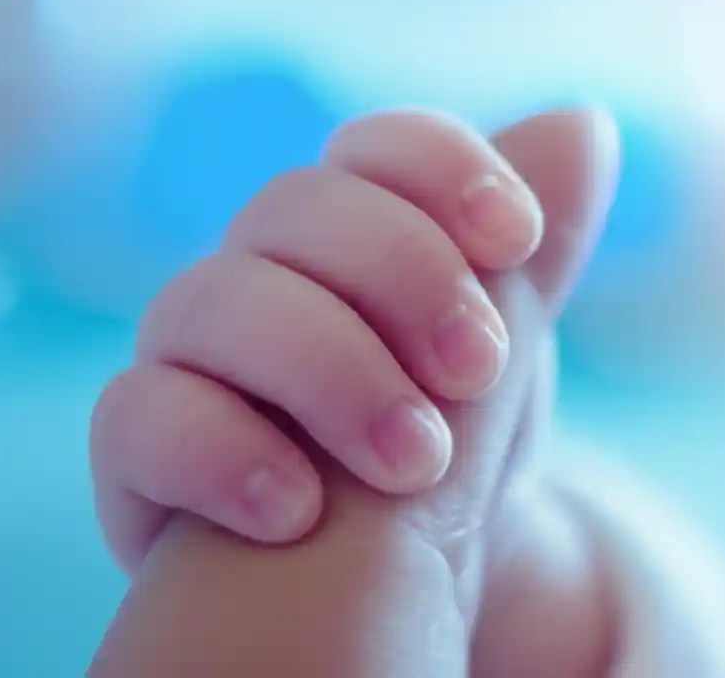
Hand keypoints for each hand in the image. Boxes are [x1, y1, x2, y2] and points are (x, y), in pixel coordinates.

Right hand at [89, 107, 617, 573]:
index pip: (377, 150)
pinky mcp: (140, 450)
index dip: (445, 169)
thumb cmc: (435, 463)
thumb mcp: (497, 365)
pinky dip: (221, 453)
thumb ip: (527, 259)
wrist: (371, 600)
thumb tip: (583, 124)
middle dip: (404, 275)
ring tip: (416, 463)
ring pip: (218, 300)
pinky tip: (296, 512)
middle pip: (299, 206)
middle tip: (479, 371)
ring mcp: (190, 357)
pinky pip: (140, 417)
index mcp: (350, 240)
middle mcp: (260, 277)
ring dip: (330, 371)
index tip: (520, 236)